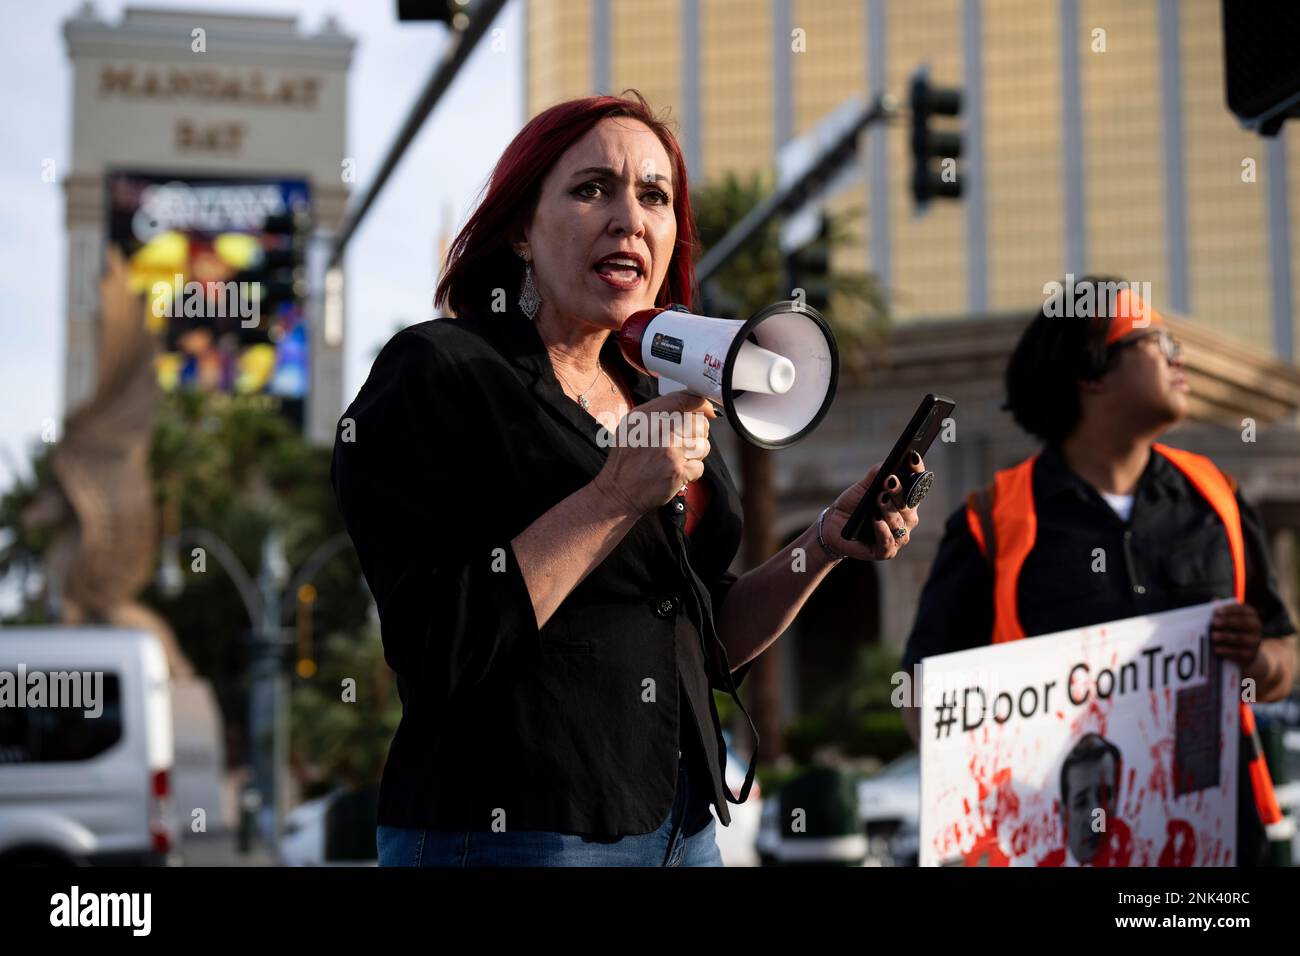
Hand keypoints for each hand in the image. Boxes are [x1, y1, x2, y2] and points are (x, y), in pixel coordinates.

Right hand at [591, 390, 717, 515]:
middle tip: (684, 444)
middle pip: (698, 422)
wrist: (619, 491)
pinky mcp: (678, 471)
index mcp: (646, 415)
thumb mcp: (631, 426)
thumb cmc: (626, 461)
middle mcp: (658, 429)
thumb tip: (688, 406)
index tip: (707, 410)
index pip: (684, 399)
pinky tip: (676, 472)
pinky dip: (691, 472)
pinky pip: (699, 466)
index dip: (701, 404)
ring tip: (678, 459)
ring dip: (695, 454)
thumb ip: (657, 412)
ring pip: (703, 444)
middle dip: (697, 434)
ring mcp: (669, 450)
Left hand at [821, 452, 926, 560]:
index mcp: (905, 501)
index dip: (916, 470)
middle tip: (890, 480)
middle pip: (908, 504)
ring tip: (879, 499)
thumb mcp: (862, 488)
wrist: (834, 526)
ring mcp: (898, 536)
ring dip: (889, 510)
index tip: (912, 456)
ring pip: (899, 523)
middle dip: (900, 492)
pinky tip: (875, 520)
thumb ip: (875, 476)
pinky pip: (888, 541)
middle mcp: (906, 519)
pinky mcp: (886, 551)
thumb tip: (886, 464)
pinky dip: (882, 530)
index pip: (917, 484)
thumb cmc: (853, 506)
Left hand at [1209, 602, 1262, 666]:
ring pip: (1241, 638)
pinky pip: (1238, 653)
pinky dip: (1226, 651)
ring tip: (1212, 636)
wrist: (1244, 653)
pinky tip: (1216, 649)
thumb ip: (1222, 611)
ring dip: (1226, 637)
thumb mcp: (1228, 620)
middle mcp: (1256, 627)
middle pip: (1243, 623)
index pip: (1242, 610)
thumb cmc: (1232, 630)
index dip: (1229, 610)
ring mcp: (1256, 641)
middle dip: (1227, 622)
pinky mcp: (1251, 655)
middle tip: (1213, 623)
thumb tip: (1214, 600)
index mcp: (1251, 615)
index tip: (1216, 611)